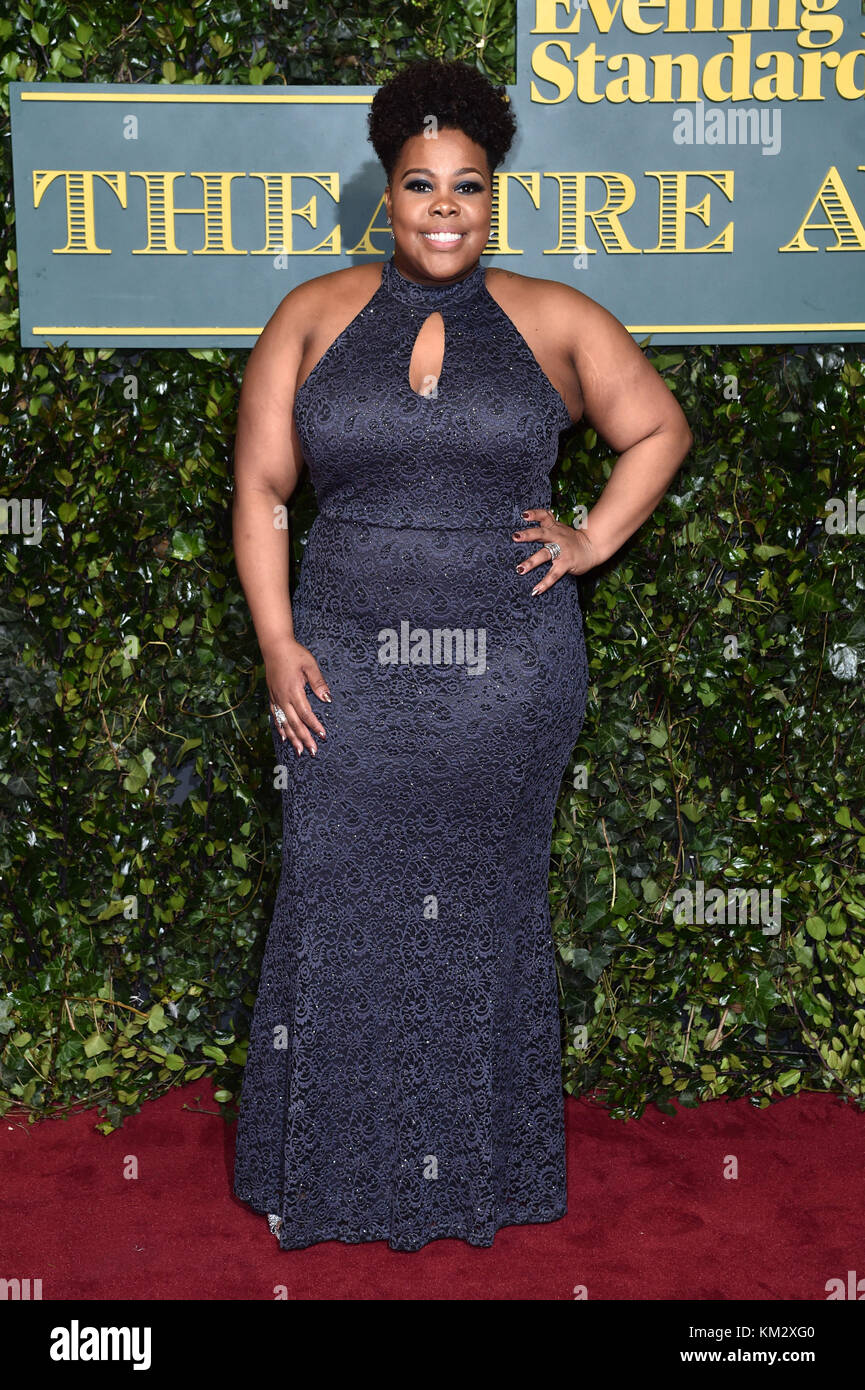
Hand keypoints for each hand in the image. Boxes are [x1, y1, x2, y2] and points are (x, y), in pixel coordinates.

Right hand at [265, 639, 331, 756]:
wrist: (274, 646)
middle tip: (313, 752)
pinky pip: (275, 716)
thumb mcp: (310, 665)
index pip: (306, 714)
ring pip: (284, 722)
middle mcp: (283, 697)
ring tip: (299, 751)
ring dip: (293, 738)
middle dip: (304, 738)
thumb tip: (327, 699)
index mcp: (294, 690)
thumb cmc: (294, 654)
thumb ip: (318, 682)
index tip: (323, 736)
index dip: (314, 726)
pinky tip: (284, 737)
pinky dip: (280, 728)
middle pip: (295, 723)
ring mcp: (276, 698)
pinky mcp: (272, 696)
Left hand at [511, 508, 599, 593]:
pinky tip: (536, 590)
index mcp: (554, 528)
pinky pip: (554, 574)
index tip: (524, 514)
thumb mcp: (561, 528)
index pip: (545, 516)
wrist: (593, 547)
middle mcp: (557, 537)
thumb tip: (529, 526)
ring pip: (544, 554)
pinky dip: (545, 583)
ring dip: (531, 562)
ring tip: (520, 569)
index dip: (535, 514)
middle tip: (515, 536)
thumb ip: (548, 526)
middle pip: (541, 533)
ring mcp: (562, 550)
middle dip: (528, 535)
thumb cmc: (572, 539)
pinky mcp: (566, 563)